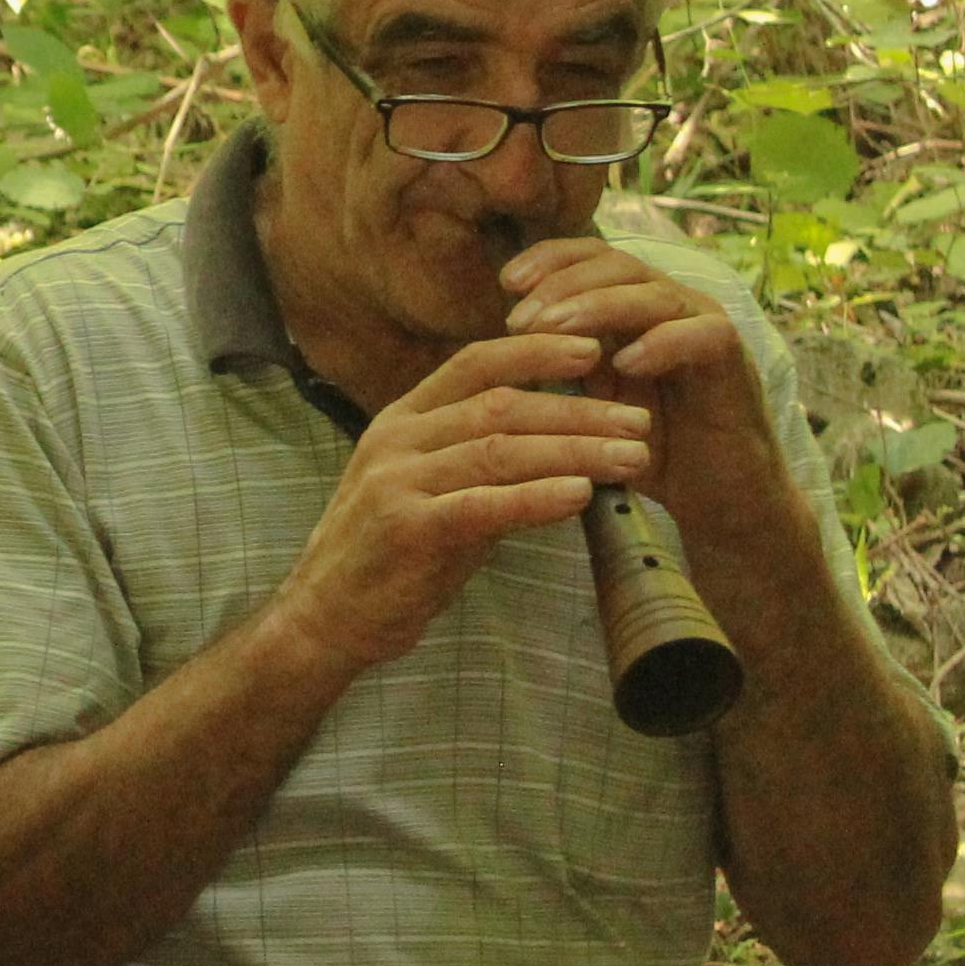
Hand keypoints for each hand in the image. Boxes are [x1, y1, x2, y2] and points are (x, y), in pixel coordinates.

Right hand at [263, 331, 650, 684]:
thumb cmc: (390, 556)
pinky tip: (583, 494)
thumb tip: (564, 443)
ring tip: (632, 458)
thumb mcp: (434, 490)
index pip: (475, 364)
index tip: (595, 349)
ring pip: (499, 449)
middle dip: (577, 410)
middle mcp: (397, 439)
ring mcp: (397, 480)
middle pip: (500, 406)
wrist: (325, 616)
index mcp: (403, 419)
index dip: (536, 351)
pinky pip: (483, 504)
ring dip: (575, 450)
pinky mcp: (406, 528)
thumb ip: (483, 462)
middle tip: (639, 420)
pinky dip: (537, 497)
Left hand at [500, 232, 812, 592]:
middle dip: (562, 285)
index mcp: (632, 306)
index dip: (549, 259)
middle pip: (617, 264)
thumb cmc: (643, 447)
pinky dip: (662, 343)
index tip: (506, 284)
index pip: (591, 257)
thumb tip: (493, 347)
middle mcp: (669, 305)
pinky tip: (627, 362)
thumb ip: (556, 368)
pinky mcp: (733, 361)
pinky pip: (702, 334)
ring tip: (554, 330)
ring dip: (598, 307)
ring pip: (653, 293)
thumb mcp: (586, 402)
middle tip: (520, 318)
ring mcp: (704, 326)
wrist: (716, 498)